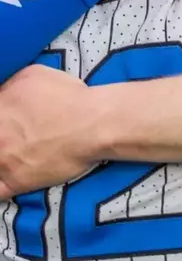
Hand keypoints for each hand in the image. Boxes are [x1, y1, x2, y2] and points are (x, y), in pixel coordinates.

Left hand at [0, 65, 102, 198]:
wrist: (94, 124)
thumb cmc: (68, 97)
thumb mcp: (33, 74)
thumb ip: (9, 85)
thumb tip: (2, 93)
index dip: (2, 118)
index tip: (10, 119)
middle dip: (3, 137)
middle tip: (14, 136)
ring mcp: (1, 162)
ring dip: (2, 159)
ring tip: (14, 154)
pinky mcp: (15, 182)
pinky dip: (0, 186)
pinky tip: (8, 177)